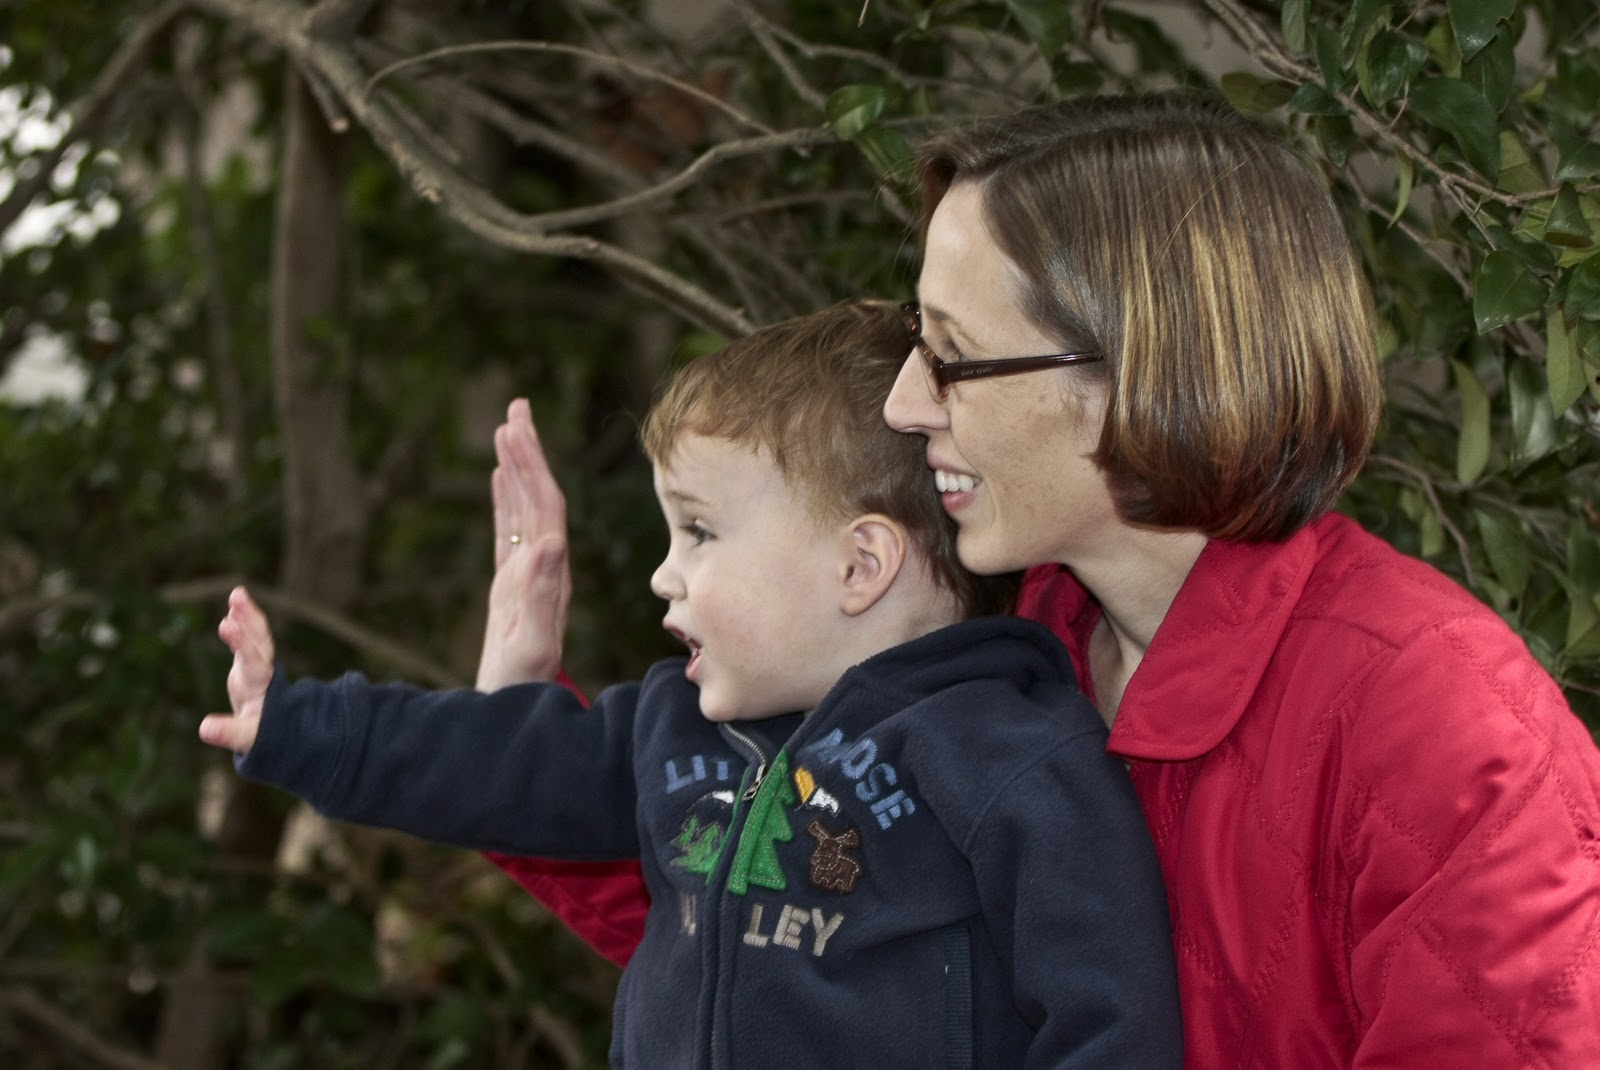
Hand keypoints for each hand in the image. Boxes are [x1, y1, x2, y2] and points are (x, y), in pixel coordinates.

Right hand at [199, 586, 273, 752]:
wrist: (276, 727)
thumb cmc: (260, 732)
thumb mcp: (248, 737)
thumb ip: (229, 732)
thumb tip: (205, 728)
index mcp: (262, 690)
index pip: (255, 666)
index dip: (244, 647)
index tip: (226, 625)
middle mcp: (262, 674)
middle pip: (259, 646)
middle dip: (248, 626)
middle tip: (236, 601)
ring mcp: (258, 667)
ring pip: (257, 639)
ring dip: (247, 617)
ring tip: (238, 594)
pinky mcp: (250, 665)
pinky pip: (249, 639)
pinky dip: (241, 624)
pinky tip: (232, 609)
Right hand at [476, 397, 572, 690]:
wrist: (513, 722)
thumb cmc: (520, 693)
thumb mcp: (530, 647)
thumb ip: (540, 597)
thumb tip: (549, 542)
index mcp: (549, 576)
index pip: (546, 510)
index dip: (534, 468)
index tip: (517, 430)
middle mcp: (543, 570)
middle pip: (539, 500)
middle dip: (527, 453)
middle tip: (515, 406)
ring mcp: (526, 577)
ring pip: (522, 510)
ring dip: (516, 468)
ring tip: (505, 427)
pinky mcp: (509, 588)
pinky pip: (506, 533)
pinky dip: (502, 500)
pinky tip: (495, 477)